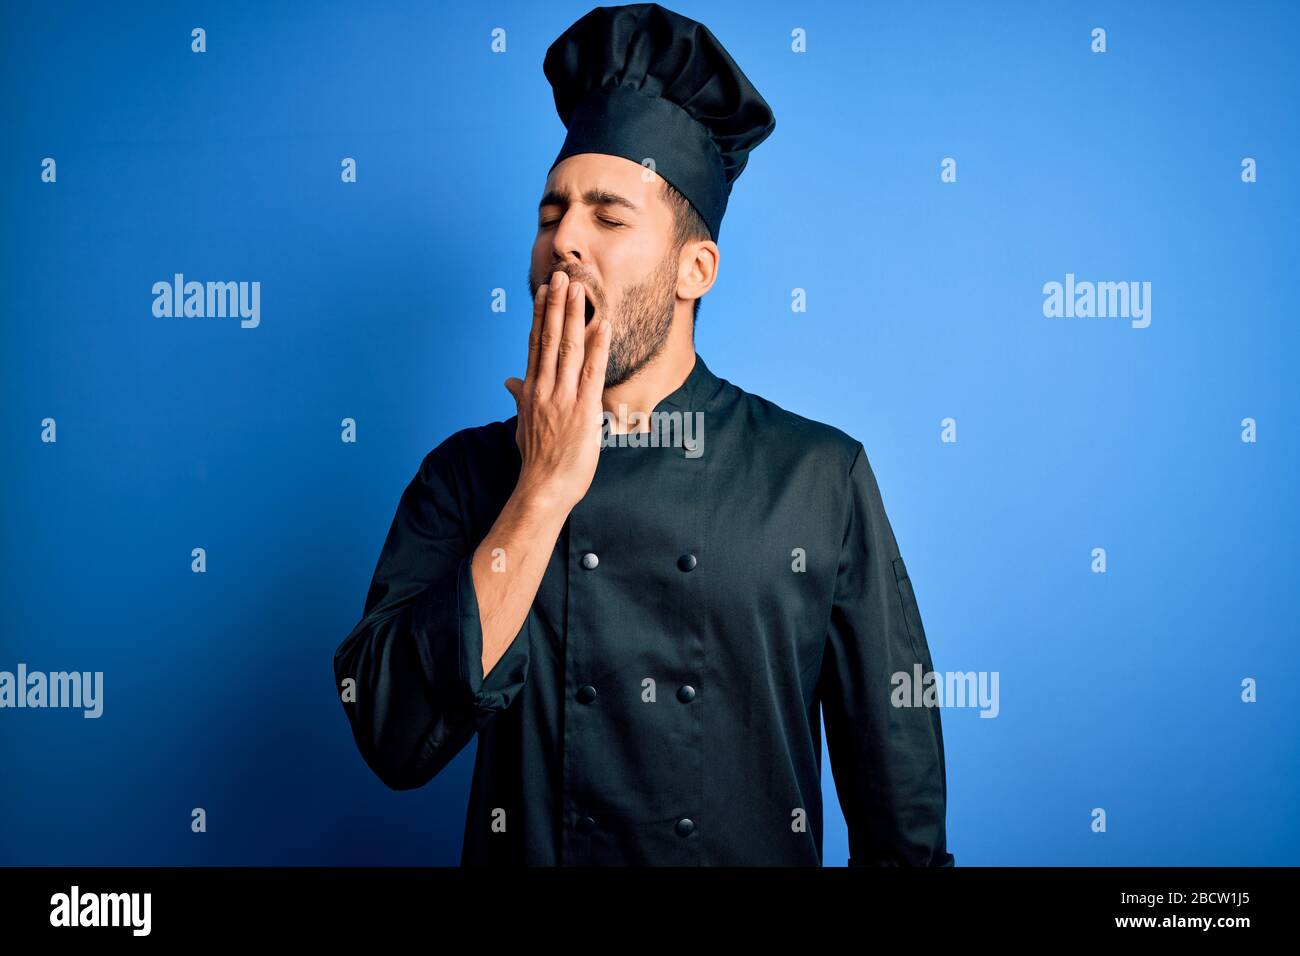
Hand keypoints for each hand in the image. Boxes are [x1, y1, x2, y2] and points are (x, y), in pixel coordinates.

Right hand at [504, 270, 610, 511]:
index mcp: (531, 390)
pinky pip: (591, 372)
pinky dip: (598, 347)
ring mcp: (562, 398)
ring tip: (579, 288)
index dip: (540, 314)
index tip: (544, 291)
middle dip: (556, 304)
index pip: (535, 343)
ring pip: (567, 348)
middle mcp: (543, 388)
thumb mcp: (523, 425)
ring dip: (574, 315)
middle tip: (561, 275)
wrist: (543, 489)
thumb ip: (520, 398)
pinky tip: (603, 325)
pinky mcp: (582, 410)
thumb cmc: (537, 461)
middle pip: (548, 337)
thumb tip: (509, 381)